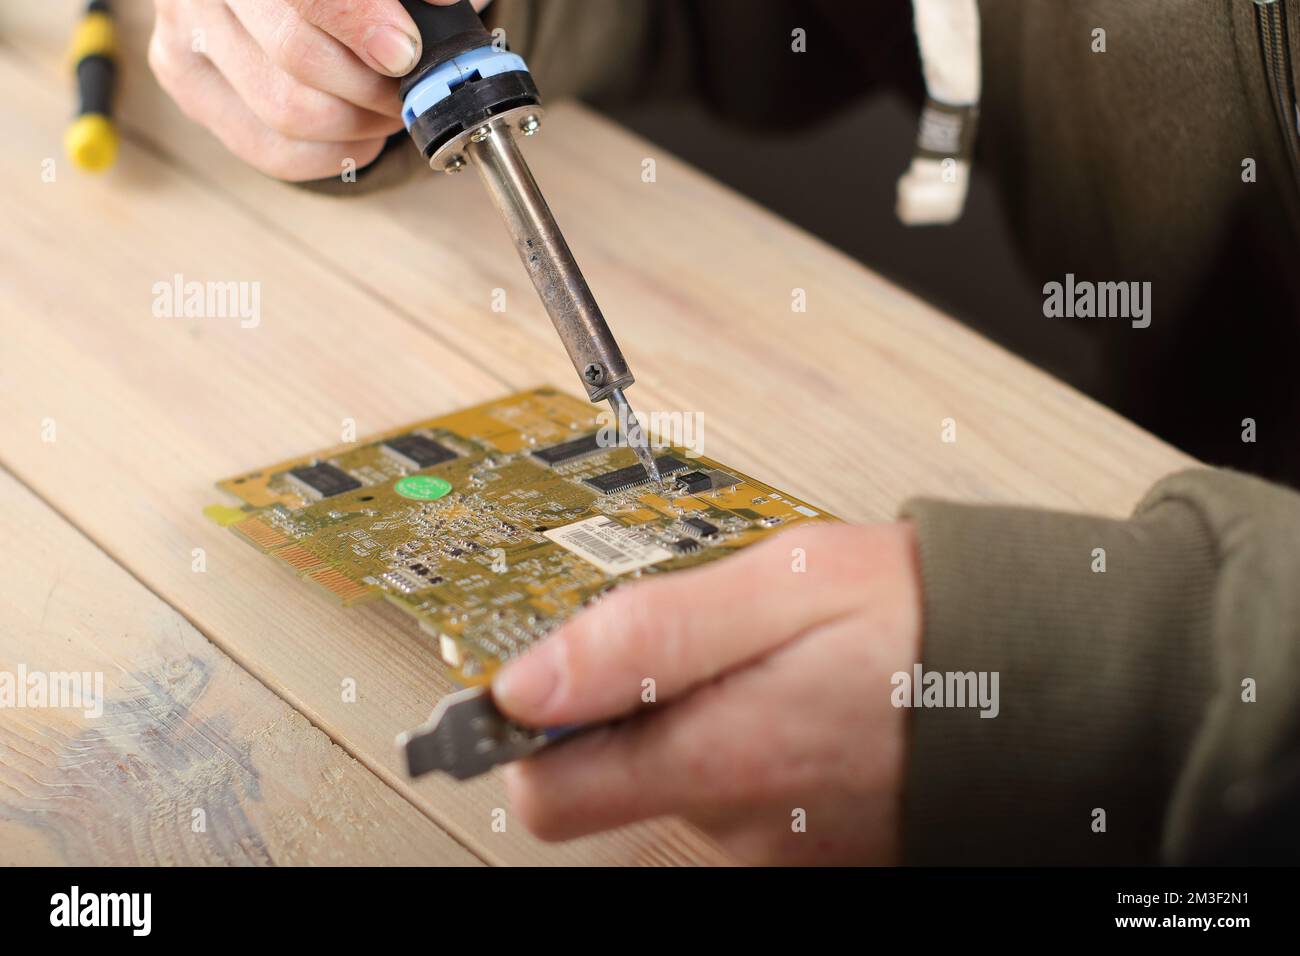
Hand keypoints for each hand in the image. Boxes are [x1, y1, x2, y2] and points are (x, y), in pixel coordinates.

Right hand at [148, 0, 486, 180]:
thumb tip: (448, 2)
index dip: (358, 23)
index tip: (405, 52)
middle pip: (296, 55)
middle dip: (371, 86)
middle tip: (408, 89)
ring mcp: (183, 28)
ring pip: (285, 109)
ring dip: (358, 123)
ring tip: (388, 110)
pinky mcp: (184, 78)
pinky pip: (268, 148)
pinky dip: (331, 154)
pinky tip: (363, 137)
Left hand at [492, 522, 922, 864]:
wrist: (1056, 678)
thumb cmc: (929, 625)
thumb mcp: (784, 585)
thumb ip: (650, 636)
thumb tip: (531, 680)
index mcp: (722, 759)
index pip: (550, 790)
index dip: (522, 730)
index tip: (530, 677)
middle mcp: (744, 826)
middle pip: (616, 780)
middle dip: (632, 710)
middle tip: (696, 640)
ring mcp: (784, 849)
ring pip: (685, 781)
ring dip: (703, 720)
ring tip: (769, 661)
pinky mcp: (819, 850)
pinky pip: (747, 797)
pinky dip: (754, 746)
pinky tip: (802, 700)